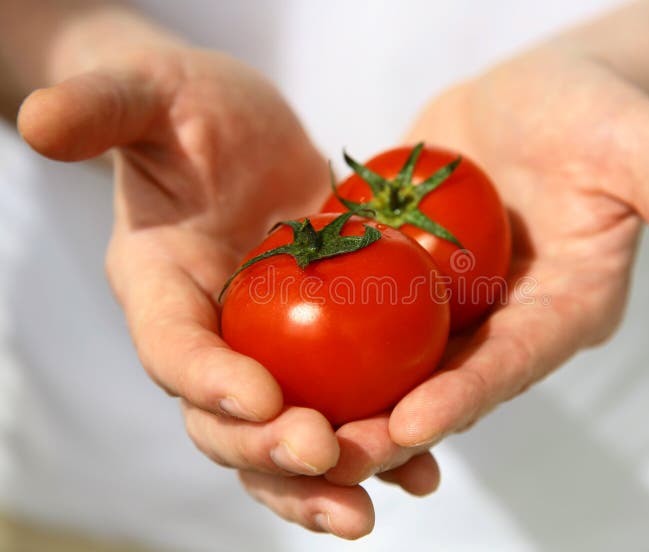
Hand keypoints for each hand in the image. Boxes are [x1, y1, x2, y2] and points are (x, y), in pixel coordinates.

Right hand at [17, 45, 434, 538]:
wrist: (237, 134)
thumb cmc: (187, 109)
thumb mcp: (150, 94)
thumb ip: (104, 108)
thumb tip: (41, 121)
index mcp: (160, 290)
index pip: (171, 348)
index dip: (208, 380)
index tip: (262, 397)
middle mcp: (209, 338)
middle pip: (225, 422)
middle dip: (273, 452)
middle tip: (331, 460)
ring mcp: (264, 353)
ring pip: (283, 440)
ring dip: (330, 478)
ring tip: (389, 491)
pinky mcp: (319, 352)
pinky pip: (343, 410)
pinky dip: (382, 446)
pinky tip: (425, 468)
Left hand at [318, 44, 648, 504]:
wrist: (546, 93)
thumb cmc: (602, 114)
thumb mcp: (644, 150)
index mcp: (564, 306)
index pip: (515, 363)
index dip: (468, 396)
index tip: (416, 424)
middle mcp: (505, 317)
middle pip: (447, 382)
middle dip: (392, 421)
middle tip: (330, 450)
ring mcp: (454, 298)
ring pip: (396, 358)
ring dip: (346, 390)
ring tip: (285, 421)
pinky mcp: (411, 267)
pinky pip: (364, 303)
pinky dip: (323, 326)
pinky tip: (271, 345)